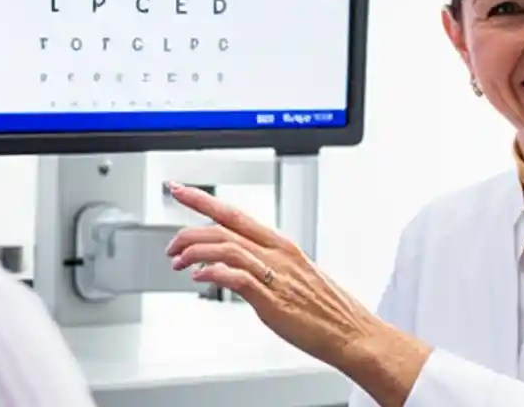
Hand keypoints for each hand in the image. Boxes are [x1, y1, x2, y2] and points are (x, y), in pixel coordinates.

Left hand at [165, 182, 379, 366]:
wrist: (352, 332)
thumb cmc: (326, 309)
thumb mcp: (294, 276)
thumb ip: (265, 267)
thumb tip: (235, 268)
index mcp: (281, 244)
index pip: (234, 214)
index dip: (203, 200)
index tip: (180, 191)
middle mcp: (277, 253)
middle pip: (224, 227)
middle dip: (189, 231)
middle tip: (171, 246)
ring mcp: (275, 274)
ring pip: (226, 247)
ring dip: (195, 252)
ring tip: (179, 263)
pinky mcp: (272, 299)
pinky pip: (237, 277)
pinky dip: (213, 273)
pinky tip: (200, 277)